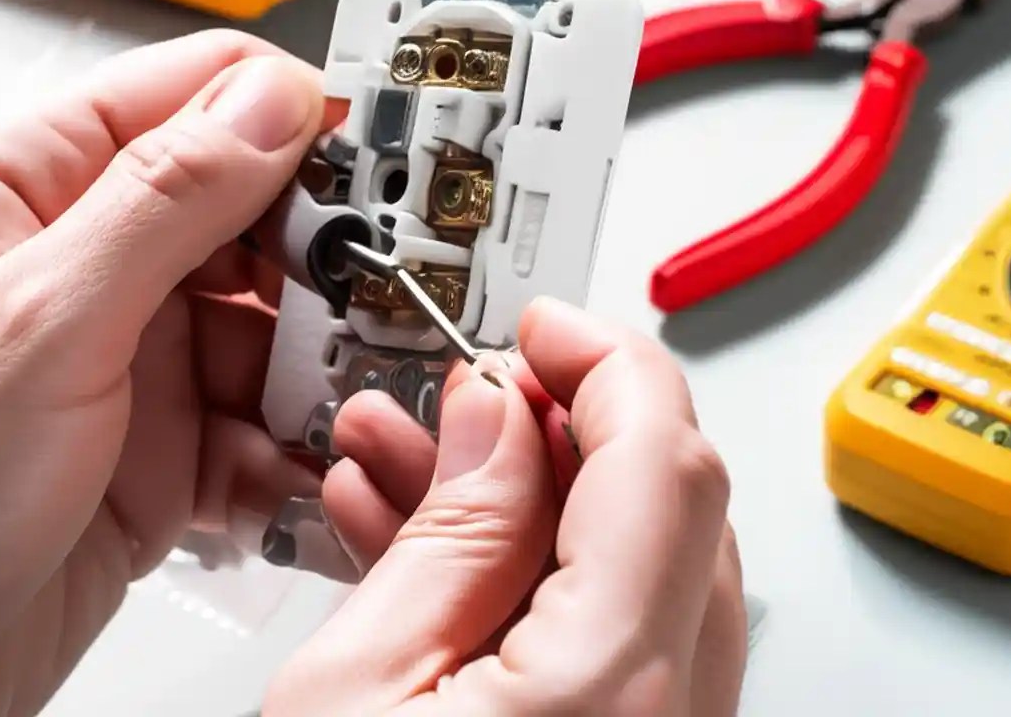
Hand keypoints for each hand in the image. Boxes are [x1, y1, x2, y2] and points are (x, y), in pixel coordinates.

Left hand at [0, 31, 339, 713]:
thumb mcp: (35, 327)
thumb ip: (164, 204)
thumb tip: (272, 105)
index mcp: (21, 190)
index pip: (190, 101)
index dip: (295, 127)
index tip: (382, 179)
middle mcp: (80, 266)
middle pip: (253, 220)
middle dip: (325, 272)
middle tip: (379, 317)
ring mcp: (125, 360)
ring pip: (273, 333)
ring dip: (317, 378)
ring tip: (339, 423)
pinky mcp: (157, 448)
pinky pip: (259, 427)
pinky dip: (290, 457)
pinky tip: (287, 488)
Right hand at [269, 298, 747, 715]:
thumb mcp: (347, 690)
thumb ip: (445, 542)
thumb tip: (492, 421)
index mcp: (610, 690)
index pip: (661, 465)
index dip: (604, 365)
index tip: (542, 329)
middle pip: (663, 506)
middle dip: (558, 425)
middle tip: (473, 398)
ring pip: (629, 567)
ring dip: (523, 499)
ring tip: (409, 463)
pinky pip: (604, 633)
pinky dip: (528, 575)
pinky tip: (426, 547)